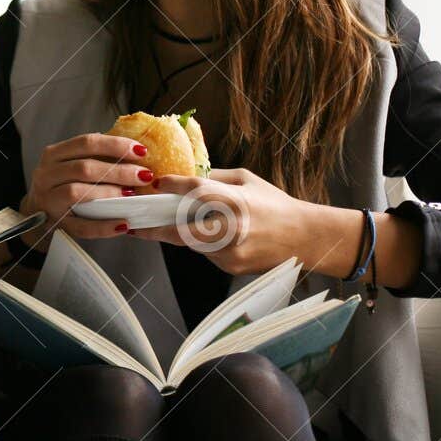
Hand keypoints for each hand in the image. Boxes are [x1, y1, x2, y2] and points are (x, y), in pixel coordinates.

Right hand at [24, 132, 155, 245]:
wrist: (35, 216)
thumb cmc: (60, 186)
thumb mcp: (70, 165)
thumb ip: (95, 157)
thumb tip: (136, 152)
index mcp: (53, 155)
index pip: (85, 143)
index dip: (114, 145)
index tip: (140, 151)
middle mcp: (46, 174)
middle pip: (84, 168)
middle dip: (118, 170)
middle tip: (144, 175)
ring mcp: (48, 200)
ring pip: (77, 192)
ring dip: (109, 193)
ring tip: (132, 195)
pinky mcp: (54, 224)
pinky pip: (81, 226)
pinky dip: (104, 226)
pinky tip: (122, 224)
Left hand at [126, 168, 352, 276]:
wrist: (304, 238)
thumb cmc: (275, 205)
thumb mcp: (247, 180)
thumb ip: (215, 178)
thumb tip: (186, 174)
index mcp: (235, 201)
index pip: (195, 191)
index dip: (171, 186)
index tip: (155, 183)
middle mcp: (231, 229)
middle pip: (181, 229)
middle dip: (155, 227)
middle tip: (136, 223)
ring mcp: (230, 252)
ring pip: (190, 243)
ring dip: (178, 234)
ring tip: (168, 223)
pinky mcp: (230, 267)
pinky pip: (205, 253)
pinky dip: (201, 243)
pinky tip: (212, 235)